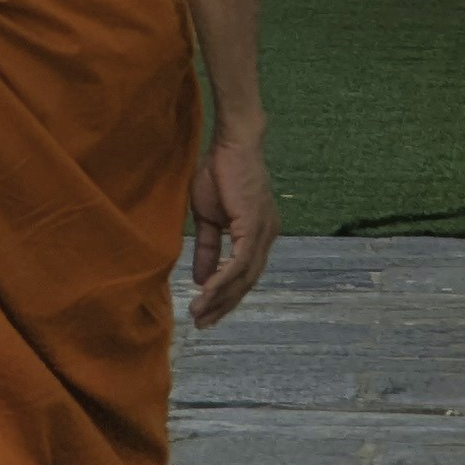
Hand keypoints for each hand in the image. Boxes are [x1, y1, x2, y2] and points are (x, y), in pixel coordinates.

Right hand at [188, 134, 276, 327]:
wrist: (231, 142)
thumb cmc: (220, 172)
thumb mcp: (208, 218)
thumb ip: (208, 249)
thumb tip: (200, 279)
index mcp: (257, 235)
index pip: (243, 275)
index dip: (225, 296)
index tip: (205, 313)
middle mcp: (266, 238)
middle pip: (246, 283)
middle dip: (223, 305)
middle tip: (201, 323)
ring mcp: (263, 233)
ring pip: (243, 276)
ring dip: (220, 297)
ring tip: (199, 312)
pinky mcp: (254, 226)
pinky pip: (240, 261)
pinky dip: (223, 279)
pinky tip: (207, 291)